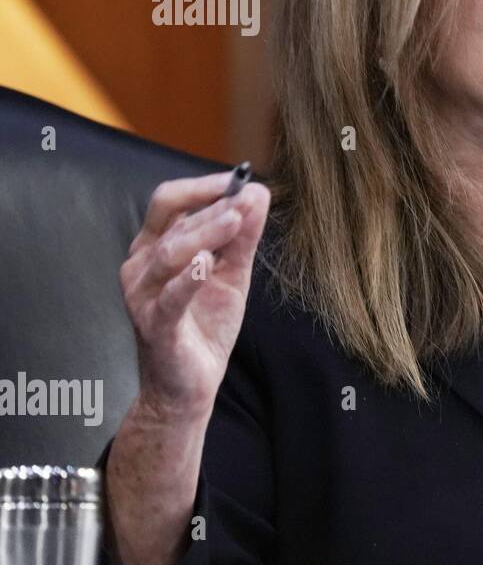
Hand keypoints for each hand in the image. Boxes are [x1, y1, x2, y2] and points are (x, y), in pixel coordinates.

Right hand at [119, 170, 270, 416]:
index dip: (203, 186)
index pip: (169, 201)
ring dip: (205, 233)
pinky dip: (189, 279)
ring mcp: (144, 297)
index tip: (239, 179)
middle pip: (171, 222)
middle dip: (210, 206)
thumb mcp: (232, 273)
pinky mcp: (156, 326)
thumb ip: (243, 236)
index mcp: (154, 247)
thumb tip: (259, 194)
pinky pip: (170, 297)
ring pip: (169, 254)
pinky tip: (208, 265)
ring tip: (236, 220)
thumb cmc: (205, 324)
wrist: (189, 385)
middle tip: (245, 199)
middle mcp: (141, 266)